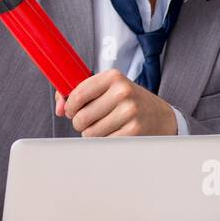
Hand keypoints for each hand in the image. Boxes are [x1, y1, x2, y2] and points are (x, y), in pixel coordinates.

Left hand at [55, 68, 177, 137]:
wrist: (160, 116)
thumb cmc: (127, 101)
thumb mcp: (108, 89)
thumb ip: (78, 93)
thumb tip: (59, 108)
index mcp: (113, 77)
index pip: (78, 95)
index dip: (70, 107)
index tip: (72, 110)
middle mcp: (123, 92)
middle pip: (81, 117)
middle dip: (79, 123)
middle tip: (88, 121)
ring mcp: (130, 112)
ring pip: (90, 133)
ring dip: (91, 134)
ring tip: (103, 127)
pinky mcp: (134, 131)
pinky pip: (103, 143)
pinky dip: (103, 142)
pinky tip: (113, 134)